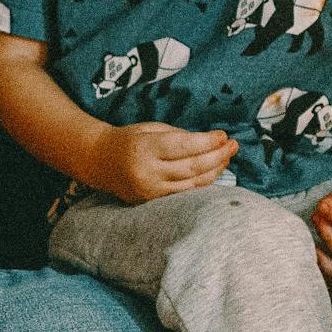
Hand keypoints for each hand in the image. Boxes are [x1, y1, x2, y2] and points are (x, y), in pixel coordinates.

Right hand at [92, 123, 235, 202]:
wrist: (98, 161)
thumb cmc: (127, 139)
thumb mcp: (150, 129)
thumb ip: (178, 136)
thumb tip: (210, 142)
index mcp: (145, 149)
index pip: (185, 146)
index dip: (208, 142)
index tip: (223, 135)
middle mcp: (147, 172)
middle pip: (192, 167)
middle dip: (217, 156)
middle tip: (234, 145)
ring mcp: (149, 191)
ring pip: (192, 184)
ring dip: (214, 171)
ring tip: (227, 158)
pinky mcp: (151, 202)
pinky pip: (184, 193)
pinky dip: (201, 183)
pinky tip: (213, 172)